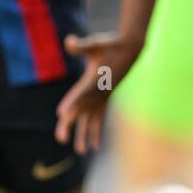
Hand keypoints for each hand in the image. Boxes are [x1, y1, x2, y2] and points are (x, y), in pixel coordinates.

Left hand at [54, 32, 140, 154]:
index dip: (71, 102)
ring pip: (92, 119)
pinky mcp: (106, 99)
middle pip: (82, 110)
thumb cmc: (111, 45)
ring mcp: (103, 97)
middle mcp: (99, 92)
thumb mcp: (95, 43)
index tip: (61, 114)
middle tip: (60, 139)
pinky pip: (99, 118)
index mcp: (94, 79)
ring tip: (80, 152)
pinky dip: (96, 132)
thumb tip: (69, 40)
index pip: (81, 93)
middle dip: (71, 124)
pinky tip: (95, 147)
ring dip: (85, 135)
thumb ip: (80, 46)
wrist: (131, 49)